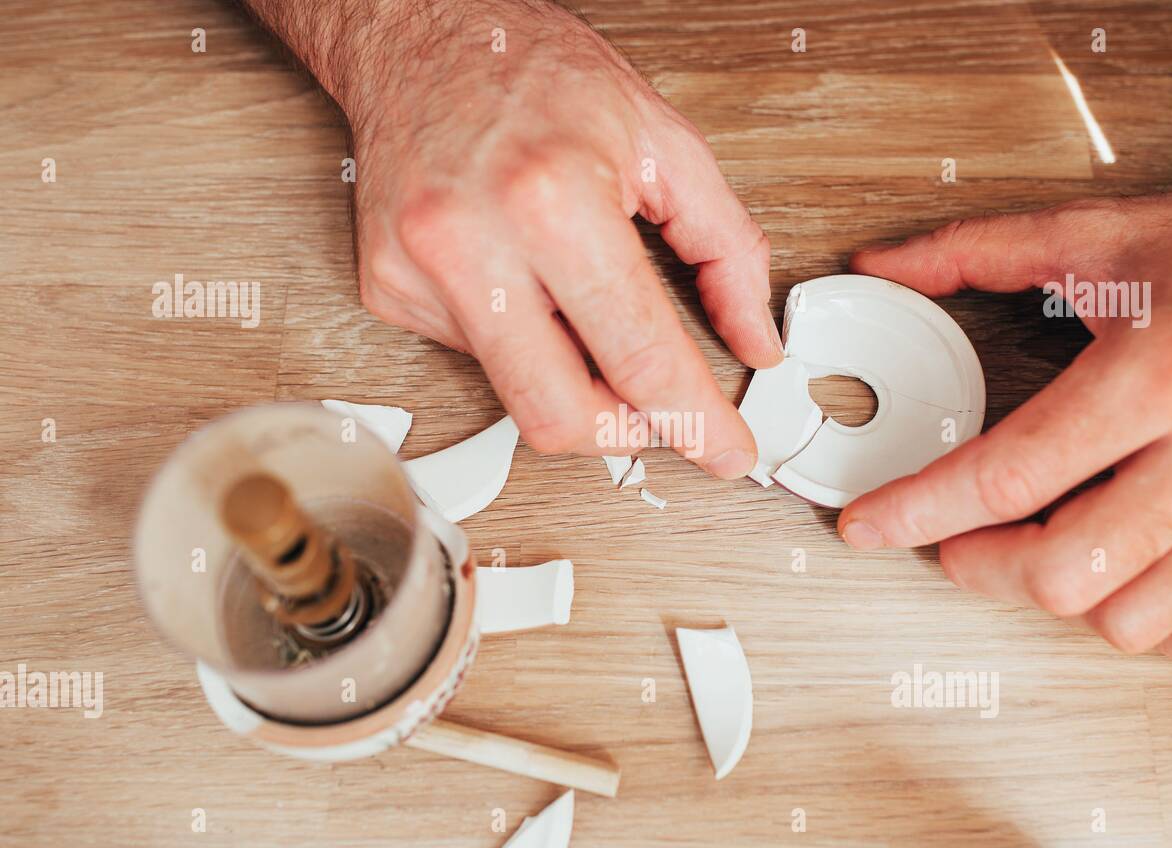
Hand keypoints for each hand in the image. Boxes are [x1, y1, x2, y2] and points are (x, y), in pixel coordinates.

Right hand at [249, 0, 780, 473]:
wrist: (421, 33)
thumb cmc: (535, 73)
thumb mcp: (661, 143)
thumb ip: (726, 250)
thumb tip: (752, 335)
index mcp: (553, 202)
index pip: (638, 355)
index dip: (694, 421)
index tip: (725, 451)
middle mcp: (472, 244)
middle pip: (561, 416)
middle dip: (628, 434)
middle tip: (665, 415)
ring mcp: (418, 274)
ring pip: (516, 399)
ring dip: (577, 386)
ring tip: (592, 319)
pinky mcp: (388, 290)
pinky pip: (476, 358)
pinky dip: (521, 341)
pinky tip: (525, 282)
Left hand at [839, 175, 1171, 677]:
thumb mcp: (1104, 234)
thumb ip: (978, 251)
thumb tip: (884, 266)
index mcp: (1158, 377)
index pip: (1005, 476)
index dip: (914, 510)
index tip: (868, 525)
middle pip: (1060, 570)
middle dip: (979, 566)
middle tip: (956, 543)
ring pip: (1133, 619)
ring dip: (1063, 597)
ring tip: (1044, 553)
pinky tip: (1140, 589)